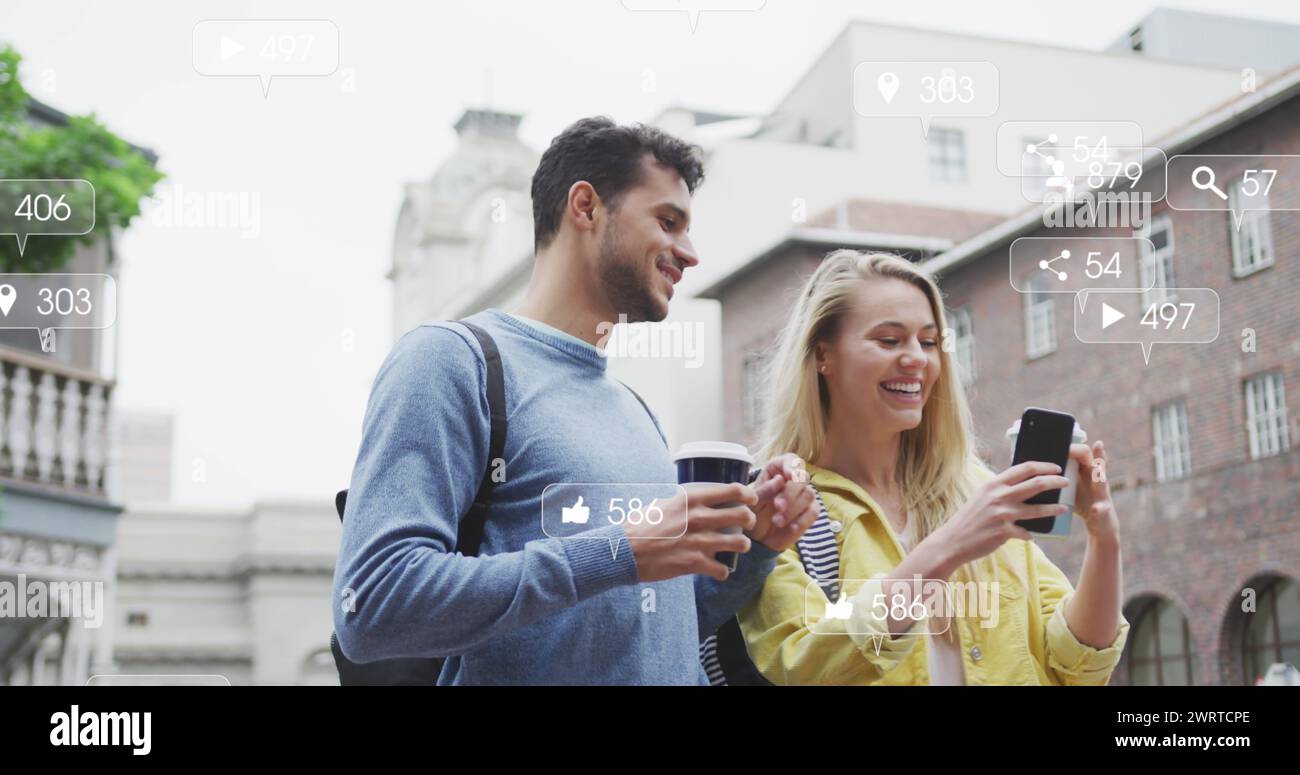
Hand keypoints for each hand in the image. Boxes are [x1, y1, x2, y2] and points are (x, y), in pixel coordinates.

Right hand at [626, 482, 755, 582]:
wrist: (625, 551)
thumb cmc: (640, 526)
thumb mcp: (663, 504)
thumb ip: (684, 502)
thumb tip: (697, 500)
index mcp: (691, 499)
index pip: (732, 491)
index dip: (748, 494)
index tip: (751, 499)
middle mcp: (699, 518)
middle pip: (743, 515)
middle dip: (749, 520)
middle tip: (746, 524)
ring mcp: (700, 541)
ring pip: (740, 543)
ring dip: (742, 545)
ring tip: (737, 546)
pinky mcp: (695, 563)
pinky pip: (723, 569)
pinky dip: (723, 571)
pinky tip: (717, 569)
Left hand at [749, 453, 818, 550]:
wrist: (758, 536)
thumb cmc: (753, 513)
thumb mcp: (752, 502)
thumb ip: (764, 490)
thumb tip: (780, 480)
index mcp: (778, 470)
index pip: (791, 460)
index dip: (792, 466)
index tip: (790, 476)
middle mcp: (793, 480)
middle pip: (803, 477)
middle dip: (790, 492)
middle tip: (778, 506)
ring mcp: (804, 495)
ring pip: (809, 494)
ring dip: (793, 508)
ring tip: (777, 521)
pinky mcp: (810, 512)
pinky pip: (813, 512)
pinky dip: (802, 520)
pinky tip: (790, 527)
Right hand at [926, 461, 1070, 574]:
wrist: (953, 540)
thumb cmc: (969, 518)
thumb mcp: (981, 497)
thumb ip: (1000, 490)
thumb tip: (1022, 485)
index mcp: (994, 485)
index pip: (1024, 469)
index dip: (1043, 466)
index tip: (1056, 468)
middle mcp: (999, 497)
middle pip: (1036, 484)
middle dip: (1055, 482)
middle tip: (1066, 482)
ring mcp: (1002, 515)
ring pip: (1037, 509)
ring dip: (1054, 509)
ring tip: (1064, 509)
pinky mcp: (1004, 532)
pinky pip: (1026, 533)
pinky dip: (1030, 535)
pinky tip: (1031, 536)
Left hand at [1068, 440, 1119, 547]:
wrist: (1099, 522)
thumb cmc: (1081, 500)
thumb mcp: (1071, 483)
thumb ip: (1060, 472)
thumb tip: (1035, 461)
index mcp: (1086, 471)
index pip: (1084, 454)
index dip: (1076, 447)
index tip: (1066, 439)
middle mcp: (1097, 478)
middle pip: (1097, 462)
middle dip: (1095, 454)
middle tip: (1094, 445)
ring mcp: (1102, 493)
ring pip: (1103, 481)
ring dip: (1100, 475)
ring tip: (1097, 468)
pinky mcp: (1104, 509)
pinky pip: (1102, 508)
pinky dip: (1099, 508)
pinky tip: (1096, 509)